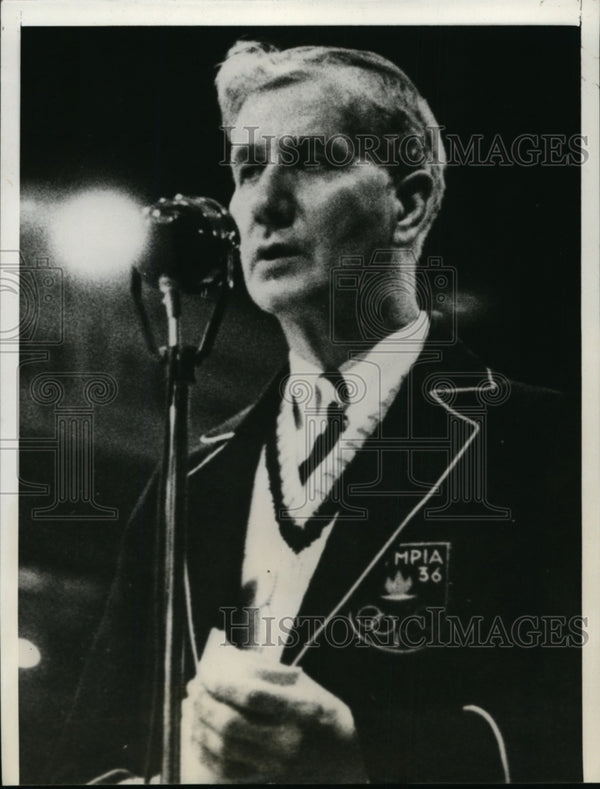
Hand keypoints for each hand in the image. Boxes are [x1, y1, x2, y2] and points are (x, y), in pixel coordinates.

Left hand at [180, 629, 367, 783]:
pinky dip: (207, 752)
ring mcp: (277, 764)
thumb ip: (267, 673)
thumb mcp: (304, 685)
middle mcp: (287, 739)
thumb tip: (227, 659)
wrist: (347, 754)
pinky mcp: (269, 779)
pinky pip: (228, 769)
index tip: (206, 672)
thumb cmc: (323, 712)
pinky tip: (198, 736)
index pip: (251, 695)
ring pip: (224, 747)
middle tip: (194, 687)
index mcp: (300, 708)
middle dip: (205, 703)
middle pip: (231, 723)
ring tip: (192, 706)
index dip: (222, 683)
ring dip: (200, 725)